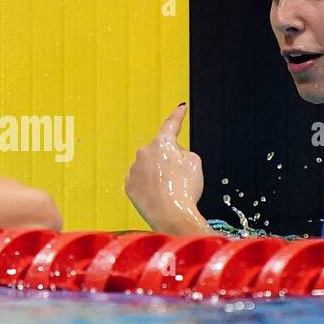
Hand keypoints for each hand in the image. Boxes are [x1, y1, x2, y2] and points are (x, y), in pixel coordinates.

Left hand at [125, 104, 209, 234]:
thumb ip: (182, 152)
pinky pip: (140, 181)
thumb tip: (173, 155)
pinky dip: (149, 186)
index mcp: (161, 143)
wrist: (172, 216)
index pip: (171, 125)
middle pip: (160, 151)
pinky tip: (158, 196)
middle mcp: (143, 152)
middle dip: (169, 160)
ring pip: (149, 167)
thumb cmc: (185, 190)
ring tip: (169, 190)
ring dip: (158, 174)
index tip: (181, 107)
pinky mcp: (129, 186)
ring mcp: (133, 170)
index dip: (178, 115)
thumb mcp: (195, 163)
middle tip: (179, 178)